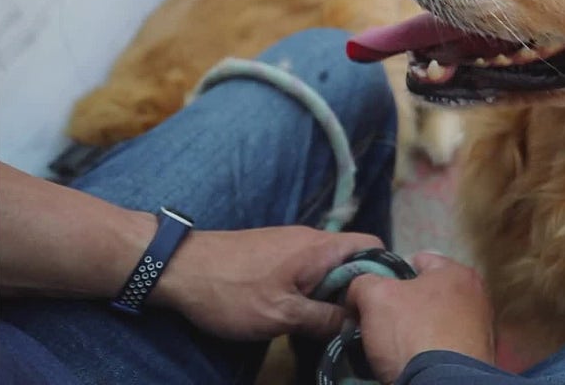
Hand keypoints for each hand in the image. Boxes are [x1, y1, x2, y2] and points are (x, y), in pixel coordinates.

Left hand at [154, 226, 382, 339]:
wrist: (179, 269)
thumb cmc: (231, 290)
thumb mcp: (282, 314)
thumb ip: (324, 320)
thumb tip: (356, 324)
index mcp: (321, 248)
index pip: (373, 246)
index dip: (384, 274)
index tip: (380, 306)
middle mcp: (312, 239)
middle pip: (353, 259)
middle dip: (357, 291)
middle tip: (354, 323)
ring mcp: (292, 244)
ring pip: (329, 266)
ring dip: (332, 293)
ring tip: (328, 324)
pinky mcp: (275, 253)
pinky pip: (309, 268)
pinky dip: (312, 289)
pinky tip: (300, 313)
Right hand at [347, 252, 494, 383]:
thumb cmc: (412, 333)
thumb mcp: (375, 297)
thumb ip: (363, 283)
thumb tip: (359, 292)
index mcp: (457, 272)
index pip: (417, 260)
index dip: (389, 275)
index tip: (374, 296)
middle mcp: (477, 295)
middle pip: (427, 293)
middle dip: (403, 306)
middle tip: (381, 324)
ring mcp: (482, 328)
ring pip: (436, 320)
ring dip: (417, 330)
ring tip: (395, 348)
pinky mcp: (479, 356)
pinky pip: (445, 346)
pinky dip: (431, 351)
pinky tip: (415, 361)